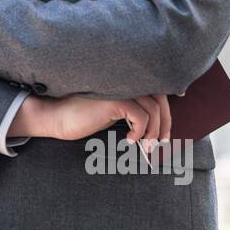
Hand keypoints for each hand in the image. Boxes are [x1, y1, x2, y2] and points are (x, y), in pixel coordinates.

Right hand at [26, 92, 172, 157]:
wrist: (57, 117)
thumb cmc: (82, 117)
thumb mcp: (111, 113)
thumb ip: (130, 110)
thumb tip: (155, 124)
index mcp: (125, 82)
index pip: (156, 89)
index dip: (169, 102)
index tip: (173, 118)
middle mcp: (125, 82)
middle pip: (160, 100)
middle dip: (165, 124)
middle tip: (160, 143)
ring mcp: (120, 89)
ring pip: (153, 110)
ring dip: (153, 133)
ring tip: (145, 147)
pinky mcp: (115, 100)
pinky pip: (141, 117)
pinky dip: (140, 132)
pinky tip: (128, 139)